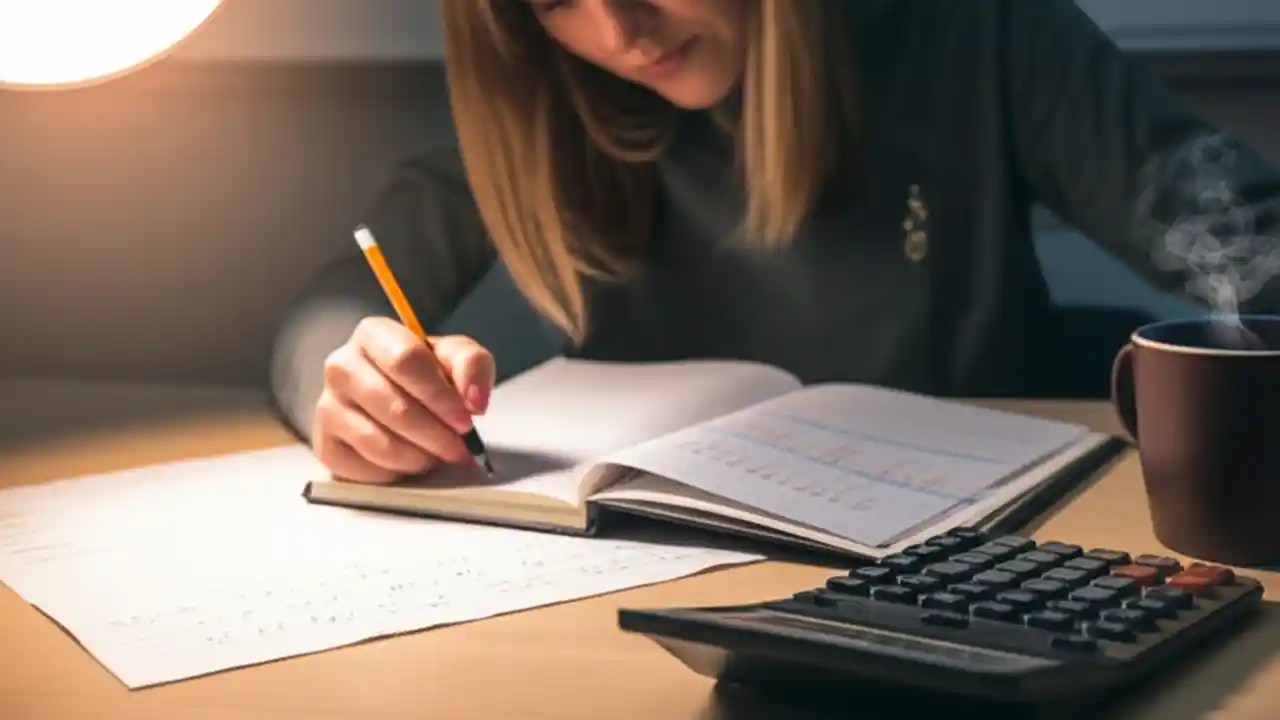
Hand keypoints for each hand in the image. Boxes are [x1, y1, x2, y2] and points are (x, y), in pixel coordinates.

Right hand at [311, 317, 494, 483]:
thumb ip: (471, 365)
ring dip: (418, 457)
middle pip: (393, 407)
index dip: (440, 395)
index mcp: (372, 335)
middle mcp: (341, 367)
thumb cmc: (423, 374)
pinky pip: (365, 470)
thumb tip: (474, 400)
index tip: (465, 420)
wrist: (390, 394)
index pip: (405, 360)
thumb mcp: (454, 357)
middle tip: (459, 447)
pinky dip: (396, 473)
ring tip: (435, 453)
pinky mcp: (326, 445)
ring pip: (379, 443)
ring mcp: (327, 407)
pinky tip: (408, 460)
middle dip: (435, 434)